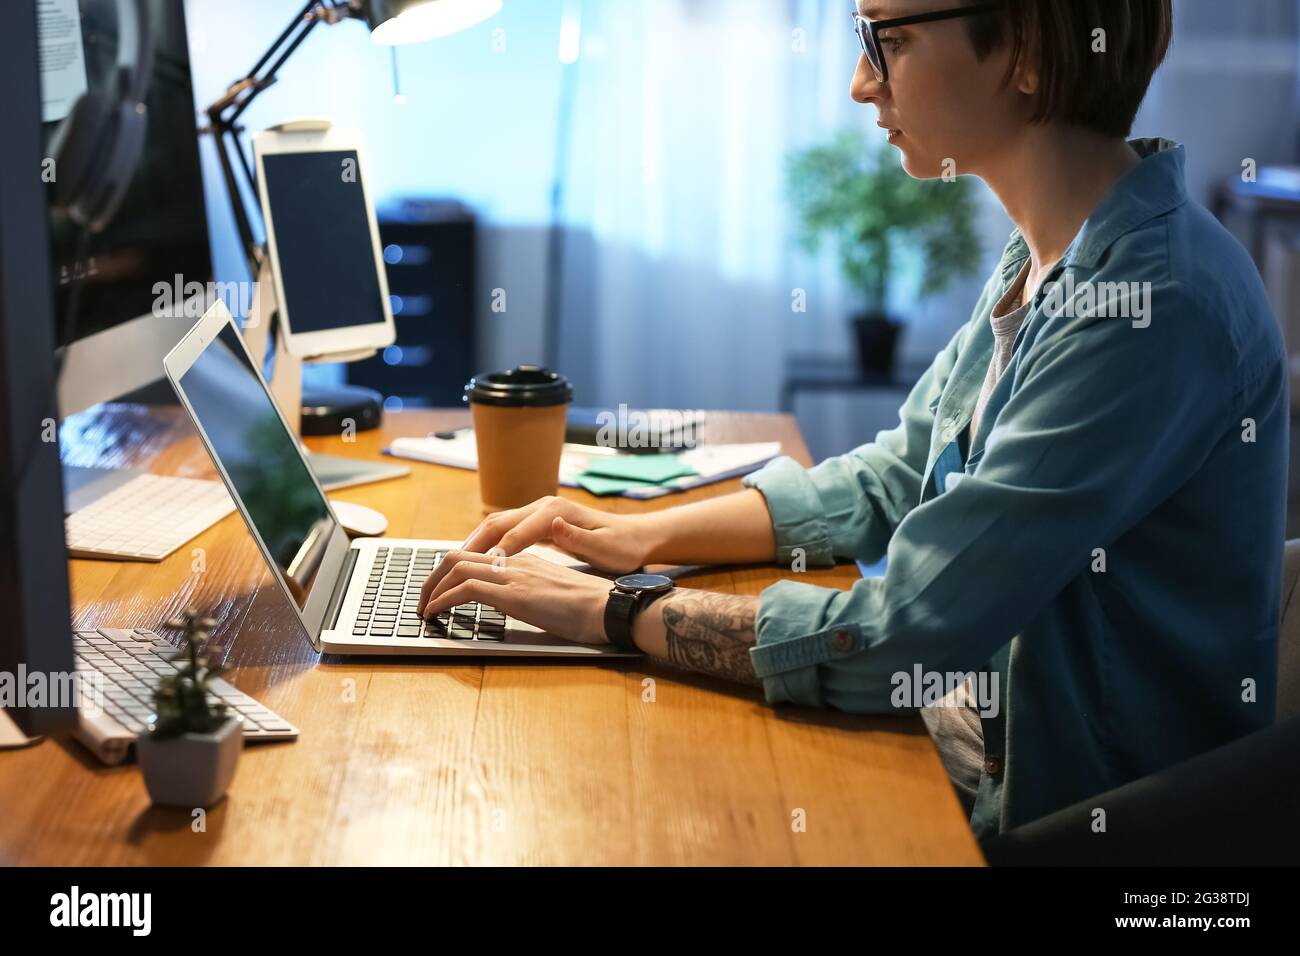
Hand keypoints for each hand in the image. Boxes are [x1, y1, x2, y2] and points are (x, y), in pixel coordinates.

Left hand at [416, 550, 612, 645]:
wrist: (609, 608)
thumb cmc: (589, 607)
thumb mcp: (553, 593)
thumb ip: (532, 590)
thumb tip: (518, 600)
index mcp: (524, 560)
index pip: (477, 555)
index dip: (450, 570)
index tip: (439, 589)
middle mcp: (515, 562)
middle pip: (457, 556)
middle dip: (431, 577)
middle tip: (421, 599)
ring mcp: (513, 576)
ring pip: (456, 567)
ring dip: (431, 589)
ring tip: (423, 609)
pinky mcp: (513, 594)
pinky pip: (465, 589)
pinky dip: (442, 600)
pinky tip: (435, 614)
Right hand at [459, 496, 654, 574]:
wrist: (637, 536)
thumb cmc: (623, 547)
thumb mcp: (605, 547)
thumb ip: (578, 538)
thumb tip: (553, 525)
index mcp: (554, 513)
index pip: (512, 535)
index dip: (490, 556)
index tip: (471, 575)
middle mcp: (542, 508)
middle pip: (494, 526)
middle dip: (468, 549)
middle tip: (444, 573)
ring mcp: (538, 514)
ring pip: (494, 526)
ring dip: (471, 546)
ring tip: (449, 569)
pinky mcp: (538, 524)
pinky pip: (503, 533)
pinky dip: (484, 546)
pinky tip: (473, 563)